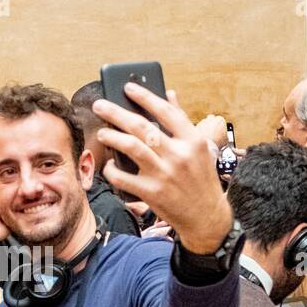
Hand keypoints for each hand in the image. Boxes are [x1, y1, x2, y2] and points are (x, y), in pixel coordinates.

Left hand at [93, 85, 232, 254]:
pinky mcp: (152, 193)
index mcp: (193, 141)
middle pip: (141, 126)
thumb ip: (182, 120)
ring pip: (131, 147)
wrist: (207, 218)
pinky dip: (112, 170)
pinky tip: (109, 165)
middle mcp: (179, 155)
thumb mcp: (200, 148)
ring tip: (102, 132)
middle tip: (100, 105)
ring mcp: (164, 174)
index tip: (127, 87)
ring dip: (112, 136)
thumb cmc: (201, 179)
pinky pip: (123, 177)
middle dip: (116, 112)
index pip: (166, 111)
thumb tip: (169, 93)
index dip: (145, 96)